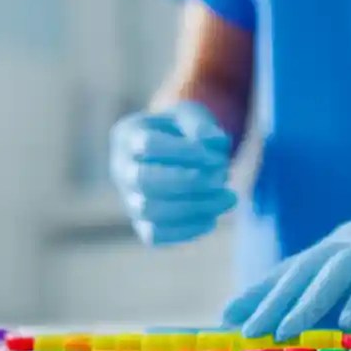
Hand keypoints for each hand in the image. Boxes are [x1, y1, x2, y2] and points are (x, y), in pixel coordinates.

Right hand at [110, 101, 236, 245]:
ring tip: (229, 198)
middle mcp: (121, 169)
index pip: (149, 145)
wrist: (175, 154)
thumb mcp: (192, 115)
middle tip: (222, 179)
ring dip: (193, 206)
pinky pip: (155, 234)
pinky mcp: (140, 224)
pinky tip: (213, 218)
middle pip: (144, 180)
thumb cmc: (183, 131)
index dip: (185, 152)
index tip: (217, 156)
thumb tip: (213, 143)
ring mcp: (128, 198)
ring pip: (150, 210)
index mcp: (127, 135)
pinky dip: (186, 229)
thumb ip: (201, 125)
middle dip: (187, 182)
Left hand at [222, 157, 350, 340]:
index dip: (259, 291)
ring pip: (335, 270)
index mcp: (338, 245)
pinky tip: (347, 322)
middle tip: (245, 332)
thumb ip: (342, 290)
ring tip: (284, 332)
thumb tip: (307, 319)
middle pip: (303, 270)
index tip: (228, 316)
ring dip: (306, 303)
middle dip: (271, 302)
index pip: (291, 269)